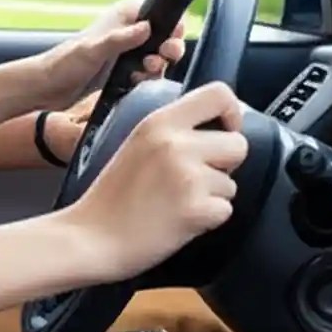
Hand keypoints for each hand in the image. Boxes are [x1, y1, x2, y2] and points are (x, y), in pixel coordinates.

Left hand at [40, 0, 188, 162]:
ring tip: (145, 72)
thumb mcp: (93, 50)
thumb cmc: (64, 64)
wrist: (46, 87)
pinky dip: (147, 79)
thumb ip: (120, 39)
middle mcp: (127, 31)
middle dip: (168, 48)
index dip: (171, 24)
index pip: (159, 10)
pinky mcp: (123, 72)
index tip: (169, 40)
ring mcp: (126, 52)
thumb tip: (148, 27)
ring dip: (157, 66)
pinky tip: (135, 84)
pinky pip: (147, 74)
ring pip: (158, 56)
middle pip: (164, 35)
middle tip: (161, 58)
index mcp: (122, 15)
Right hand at [63, 82, 247, 282]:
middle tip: (195, 178)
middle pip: (239, 144)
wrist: (92, 237)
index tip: (223, 131)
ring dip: (212, 196)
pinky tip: (179, 220)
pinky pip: (226, 210)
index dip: (232, 113)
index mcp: (159, 122)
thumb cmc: (113, 195)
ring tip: (177, 202)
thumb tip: (218, 130)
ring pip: (232, 183)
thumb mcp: (137, 144)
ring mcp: (188, 177)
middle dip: (226, 164)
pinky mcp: (196, 210)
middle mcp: (176, 144)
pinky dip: (208, 219)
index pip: (219, 94)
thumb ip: (172, 131)